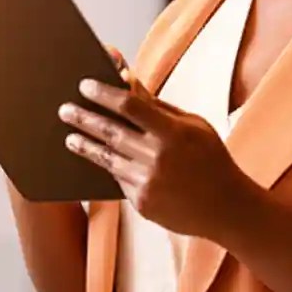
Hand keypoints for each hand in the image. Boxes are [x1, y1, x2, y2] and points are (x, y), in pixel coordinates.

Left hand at [59, 73, 259, 239]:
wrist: (227, 207)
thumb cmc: (212, 159)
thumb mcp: (194, 125)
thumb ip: (160, 107)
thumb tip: (129, 84)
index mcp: (173, 132)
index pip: (129, 105)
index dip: (104, 94)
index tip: (85, 85)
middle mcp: (157, 157)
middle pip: (110, 132)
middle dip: (84, 118)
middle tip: (64, 109)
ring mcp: (147, 182)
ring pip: (107, 158)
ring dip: (85, 145)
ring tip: (70, 136)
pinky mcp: (142, 203)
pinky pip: (119, 178)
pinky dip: (108, 166)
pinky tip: (96, 157)